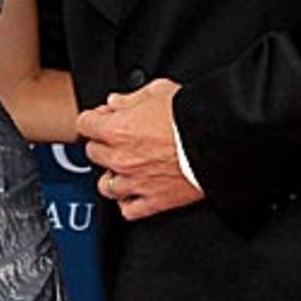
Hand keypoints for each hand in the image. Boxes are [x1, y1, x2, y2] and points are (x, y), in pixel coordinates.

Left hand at [76, 77, 204, 220]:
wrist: (216, 142)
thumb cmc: (190, 117)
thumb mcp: (158, 91)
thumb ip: (130, 97)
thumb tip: (116, 102)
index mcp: (116, 129)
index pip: (84, 124)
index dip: (94, 119)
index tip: (101, 119)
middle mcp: (120, 158)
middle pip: (93, 153)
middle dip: (103, 144)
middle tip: (117, 139)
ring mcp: (135, 182)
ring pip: (105, 185)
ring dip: (112, 175)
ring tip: (124, 166)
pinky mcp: (153, 201)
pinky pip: (128, 210)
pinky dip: (127, 202)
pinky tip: (134, 191)